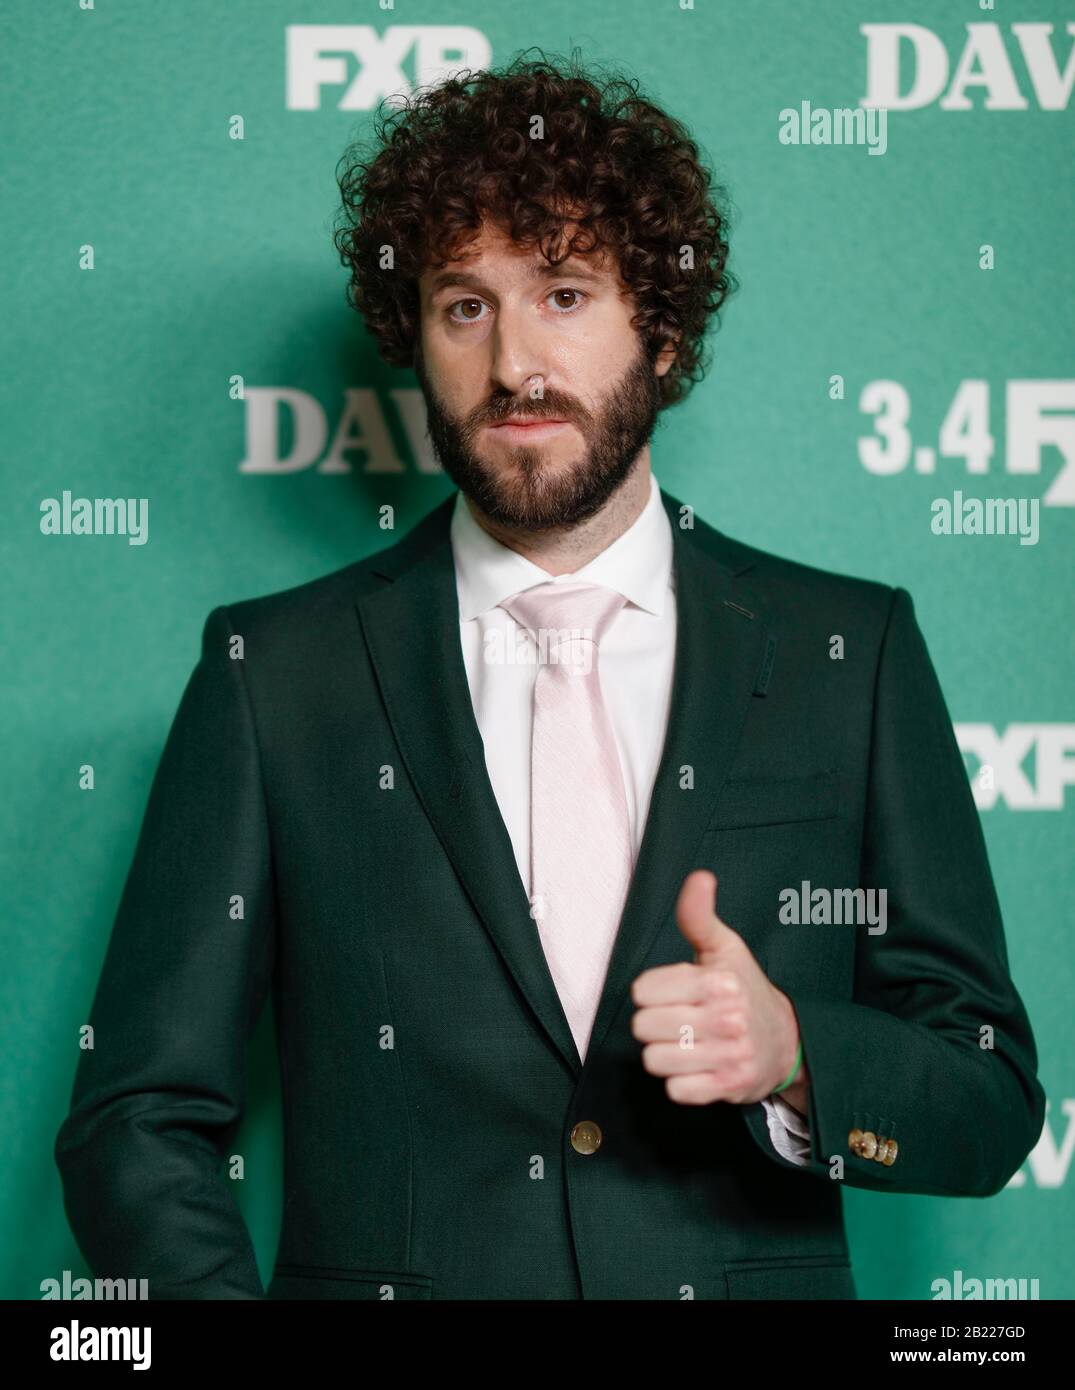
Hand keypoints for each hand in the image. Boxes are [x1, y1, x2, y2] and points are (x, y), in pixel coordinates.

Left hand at [629, 869, 807, 1107]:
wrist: (787, 1041)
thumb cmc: (745, 989)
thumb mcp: (724, 948)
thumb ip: (699, 916)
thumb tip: (700, 877)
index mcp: (718, 981)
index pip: (643, 991)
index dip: (650, 993)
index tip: (670, 993)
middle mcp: (726, 1018)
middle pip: (644, 1027)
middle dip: (653, 1024)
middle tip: (676, 1020)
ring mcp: (729, 1054)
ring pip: (655, 1060)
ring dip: (663, 1054)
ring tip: (683, 1043)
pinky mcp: (729, 1086)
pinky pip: (676, 1090)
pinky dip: (680, 1082)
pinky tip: (696, 1067)